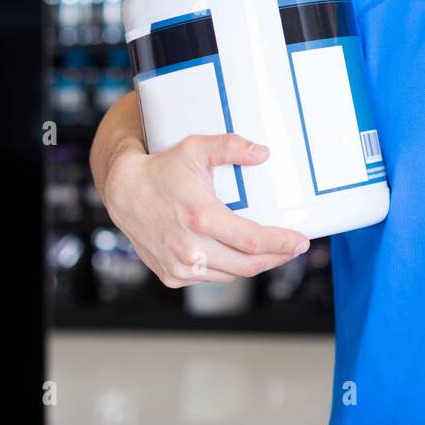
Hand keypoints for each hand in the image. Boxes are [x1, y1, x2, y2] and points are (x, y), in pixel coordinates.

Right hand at [100, 133, 309, 287]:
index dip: (281, 244)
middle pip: (248, 265)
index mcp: (200, 218)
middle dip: (277, 257)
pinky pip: (212, 277)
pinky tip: (237, 254)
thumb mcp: (196, 149)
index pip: (252, 241)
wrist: (123, 192)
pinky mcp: (172, 276)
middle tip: (293, 248)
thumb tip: (262, 152)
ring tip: (270, 251)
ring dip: (254, 264)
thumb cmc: (161, 169)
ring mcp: (179, 266)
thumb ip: (230, 147)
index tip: (301, 242)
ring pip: (232, 274)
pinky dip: (228, 268)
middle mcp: (189, 248)